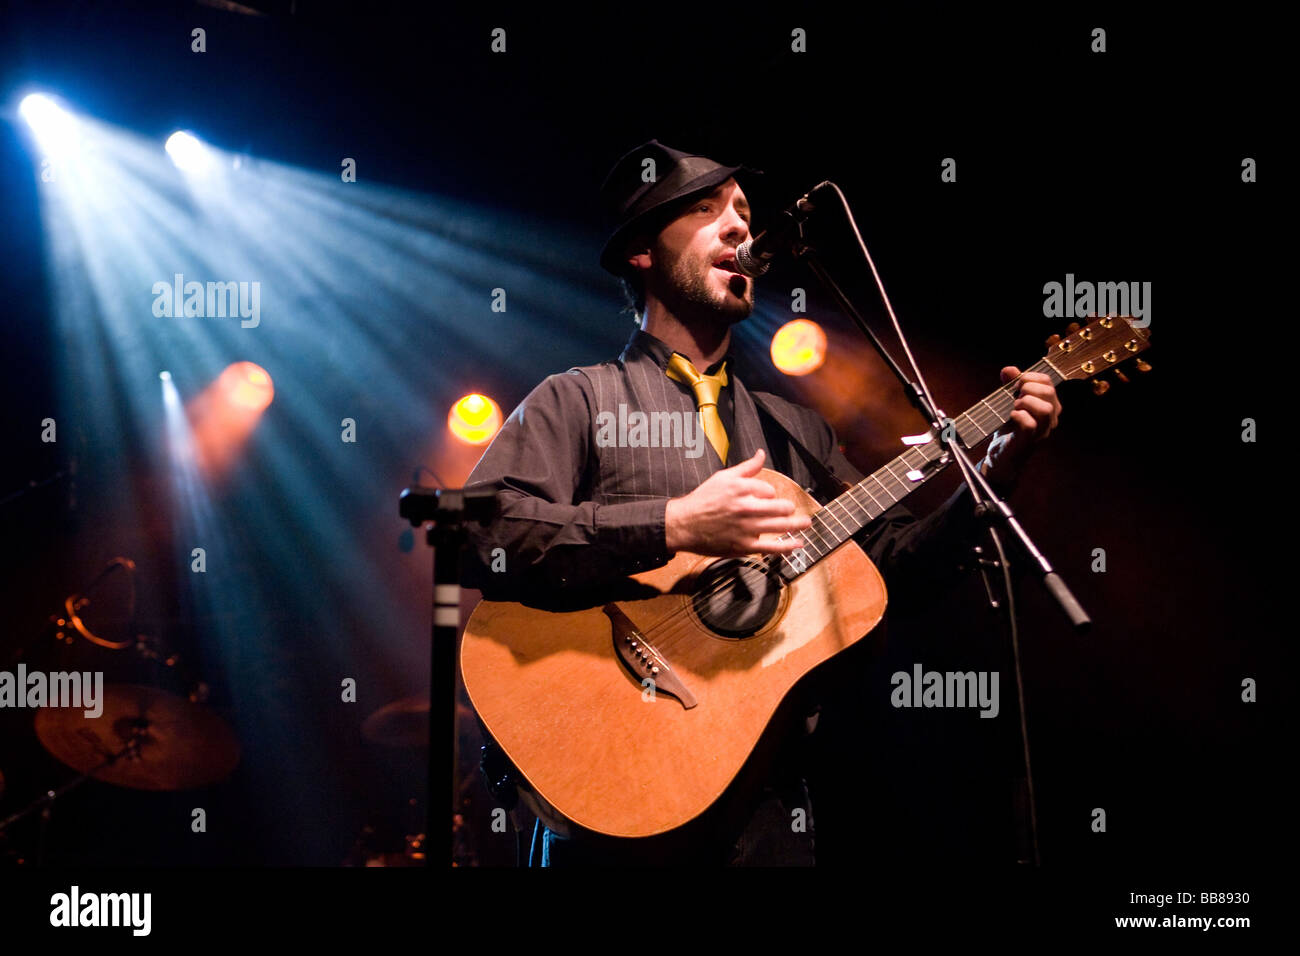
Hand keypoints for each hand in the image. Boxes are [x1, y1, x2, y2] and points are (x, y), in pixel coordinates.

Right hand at [665, 449, 810, 556]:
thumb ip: (746, 467)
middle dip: (788, 508)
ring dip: (798, 524)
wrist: (684, 524)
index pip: (769, 490)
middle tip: (792, 511)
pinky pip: (771, 547)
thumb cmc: (703, 500)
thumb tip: (761, 453)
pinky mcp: (744, 545)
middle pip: (781, 506)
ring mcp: (747, 527)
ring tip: (807, 523)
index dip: (769, 494)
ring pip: (780, 525)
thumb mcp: (723, 477)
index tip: (765, 499)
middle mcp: (747, 507)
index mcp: (742, 488)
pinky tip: (797, 544)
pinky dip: (787, 546)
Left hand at [981, 366, 1060, 488]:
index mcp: (1049, 406)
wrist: (1002, 457)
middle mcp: (1050, 419)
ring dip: (1026, 402)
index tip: (1015, 382)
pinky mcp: (1028, 442)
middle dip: (1028, 387)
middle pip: (1049, 393)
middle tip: (1014, 394)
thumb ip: (1010, 385)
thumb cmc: (1009, 429)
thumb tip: (1008, 369)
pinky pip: (1030, 425)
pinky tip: (1011, 416)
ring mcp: (1041, 431)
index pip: (1049, 382)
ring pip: (1045, 409)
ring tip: (1015, 406)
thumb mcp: (1009, 403)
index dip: (1031, 377)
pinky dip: (1019, 416)